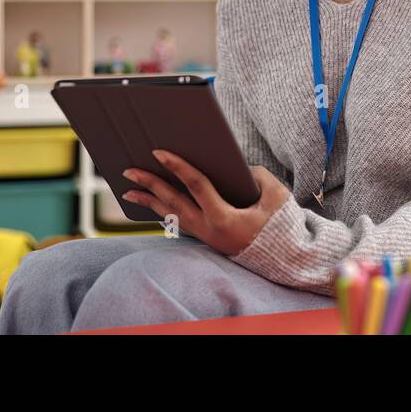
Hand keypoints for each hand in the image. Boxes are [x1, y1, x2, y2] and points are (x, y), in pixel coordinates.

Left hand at [123, 150, 291, 256]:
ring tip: (128, 192)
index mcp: (223, 218)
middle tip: (128, 171)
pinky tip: (152, 204)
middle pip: (172, 203)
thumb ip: (258, 177)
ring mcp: (205, 236)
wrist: (282, 259)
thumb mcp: (276, 197)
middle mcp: (208, 229)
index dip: (177, 167)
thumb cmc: (280, 227)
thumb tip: (240, 168)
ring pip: (170, 216)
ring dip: (149, 202)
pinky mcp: (206, 238)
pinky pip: (178, 223)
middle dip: (150, 185)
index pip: (196, 186)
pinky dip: (163, 212)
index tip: (158, 152)